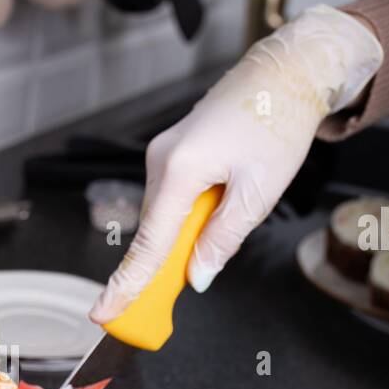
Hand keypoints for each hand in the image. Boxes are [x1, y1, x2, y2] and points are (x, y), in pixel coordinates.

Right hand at [90, 6, 382, 322]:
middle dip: (164, 264)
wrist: (284, 76)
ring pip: (163, 217)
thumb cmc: (277, 123)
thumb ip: (222, 240)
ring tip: (229, 214)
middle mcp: (160, 160)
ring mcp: (161, 155)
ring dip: (184, 236)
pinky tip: (217, 206)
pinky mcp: (171, 154)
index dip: (127, 284)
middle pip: (153, 232)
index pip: (148, 243)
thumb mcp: (258, 193)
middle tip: (172, 294)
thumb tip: (196, 277)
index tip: (104, 312)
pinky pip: (170, 200)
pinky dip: (185, 218)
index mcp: (179, 169)